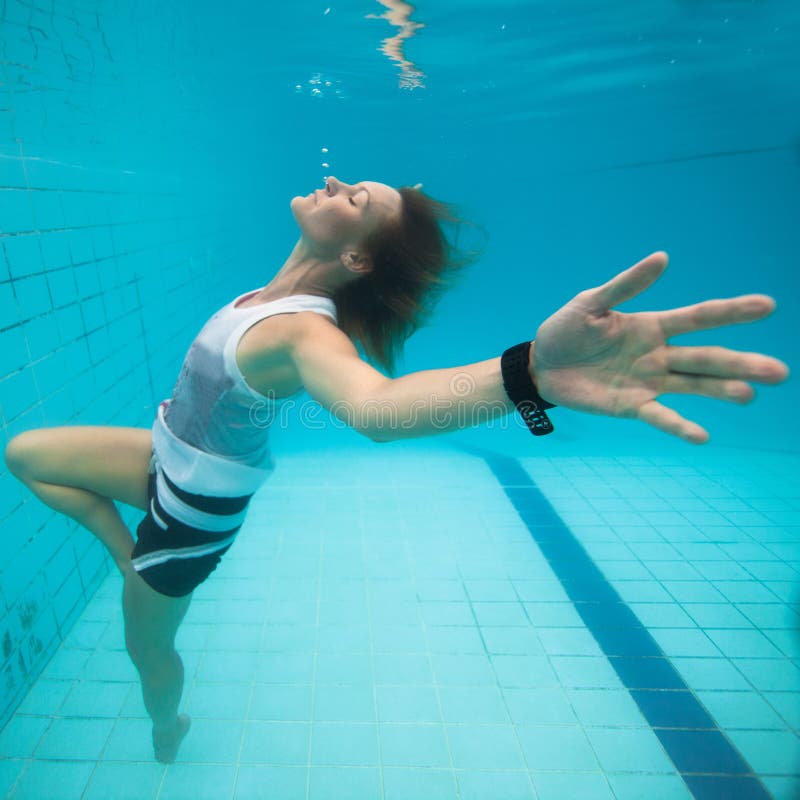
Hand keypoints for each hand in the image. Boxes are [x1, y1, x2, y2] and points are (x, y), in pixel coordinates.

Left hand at [531, 252, 789, 443]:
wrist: (540, 365)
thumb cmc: (566, 330)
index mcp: (651, 326)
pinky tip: (701, 436)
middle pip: (706, 357)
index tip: (767, 306)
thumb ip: (625, 286)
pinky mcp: (631, 405)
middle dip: (740, 363)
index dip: (731, 312)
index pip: (698, 318)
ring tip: (748, 394)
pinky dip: (679, 426)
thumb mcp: (591, 303)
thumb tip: (663, 258)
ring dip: (721, 391)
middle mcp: (658, 355)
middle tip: (778, 371)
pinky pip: (659, 416)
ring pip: (693, 386)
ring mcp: (647, 382)